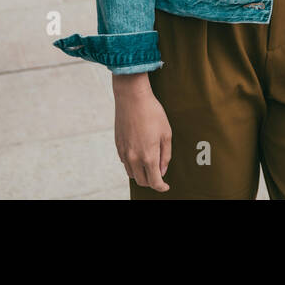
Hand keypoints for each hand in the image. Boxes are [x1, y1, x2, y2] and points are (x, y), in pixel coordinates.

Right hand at [114, 73, 171, 191]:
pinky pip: (125, 163)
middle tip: (159, 175)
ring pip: (131, 173)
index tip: (165, 186)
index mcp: (148, 155)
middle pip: (142, 180)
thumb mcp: (166, 133)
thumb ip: (165, 155)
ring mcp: (124, 152)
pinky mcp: (118, 145)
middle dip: (152, 181)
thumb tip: (162, 170)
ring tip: (149, 165)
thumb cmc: (152, 113)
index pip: (154, 181)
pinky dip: (132, 164)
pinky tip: (139, 155)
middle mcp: (134, 157)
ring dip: (141, 174)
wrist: (132, 98)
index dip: (161, 187)